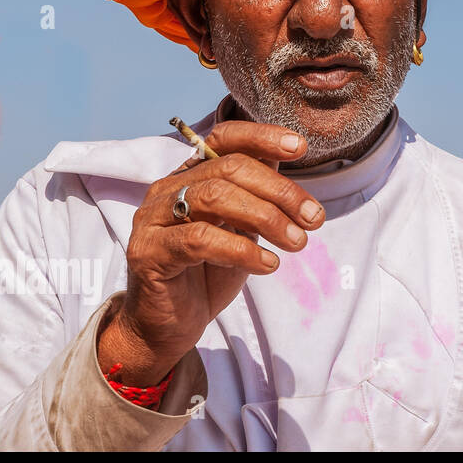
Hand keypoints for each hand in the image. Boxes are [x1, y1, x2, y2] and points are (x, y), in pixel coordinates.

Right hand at [97, 122, 324, 385]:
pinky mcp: (149, 252)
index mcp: (192, 175)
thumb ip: (261, 200)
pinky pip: (199, 239)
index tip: (301, 148)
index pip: (224, 138)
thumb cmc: (209, 272)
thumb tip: (299, 184)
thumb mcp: (243, 229)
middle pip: (230, 168)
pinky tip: (268, 264)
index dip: (262, 136)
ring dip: (267, 218)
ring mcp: (153, 218)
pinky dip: (242, 249)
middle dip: (281, 191)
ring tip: (297, 242)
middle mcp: (168, 188)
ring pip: (215, 197)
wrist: (168, 325)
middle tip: (314, 219)